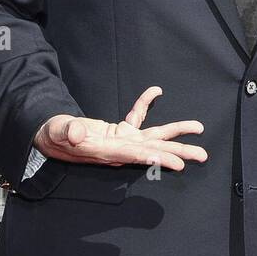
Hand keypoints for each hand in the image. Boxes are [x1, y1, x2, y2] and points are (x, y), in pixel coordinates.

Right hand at [33, 86, 206, 169]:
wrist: (53, 137)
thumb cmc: (56, 136)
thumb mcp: (58, 133)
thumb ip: (68, 132)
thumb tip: (78, 133)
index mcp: (107, 151)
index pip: (136, 155)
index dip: (157, 159)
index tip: (178, 164)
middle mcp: (120, 148)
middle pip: (154, 151)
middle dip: (178, 153)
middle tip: (202, 156)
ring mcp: (123, 140)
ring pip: (154, 136)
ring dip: (176, 132)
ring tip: (199, 128)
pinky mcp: (120, 131)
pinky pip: (137, 116)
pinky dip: (145, 104)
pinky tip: (156, 92)